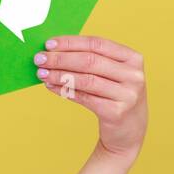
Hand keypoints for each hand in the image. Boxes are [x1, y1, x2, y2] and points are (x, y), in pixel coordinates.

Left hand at [34, 34, 146, 160]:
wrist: (128, 131)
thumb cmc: (114, 96)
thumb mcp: (111, 74)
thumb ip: (90, 60)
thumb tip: (53, 51)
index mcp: (133, 58)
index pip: (97, 44)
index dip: (71, 42)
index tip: (48, 43)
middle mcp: (134, 75)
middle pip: (90, 61)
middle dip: (61, 58)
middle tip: (39, 59)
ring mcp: (127, 95)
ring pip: (86, 80)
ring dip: (59, 75)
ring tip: (41, 73)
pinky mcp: (116, 112)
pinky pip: (84, 98)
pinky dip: (64, 91)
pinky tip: (50, 87)